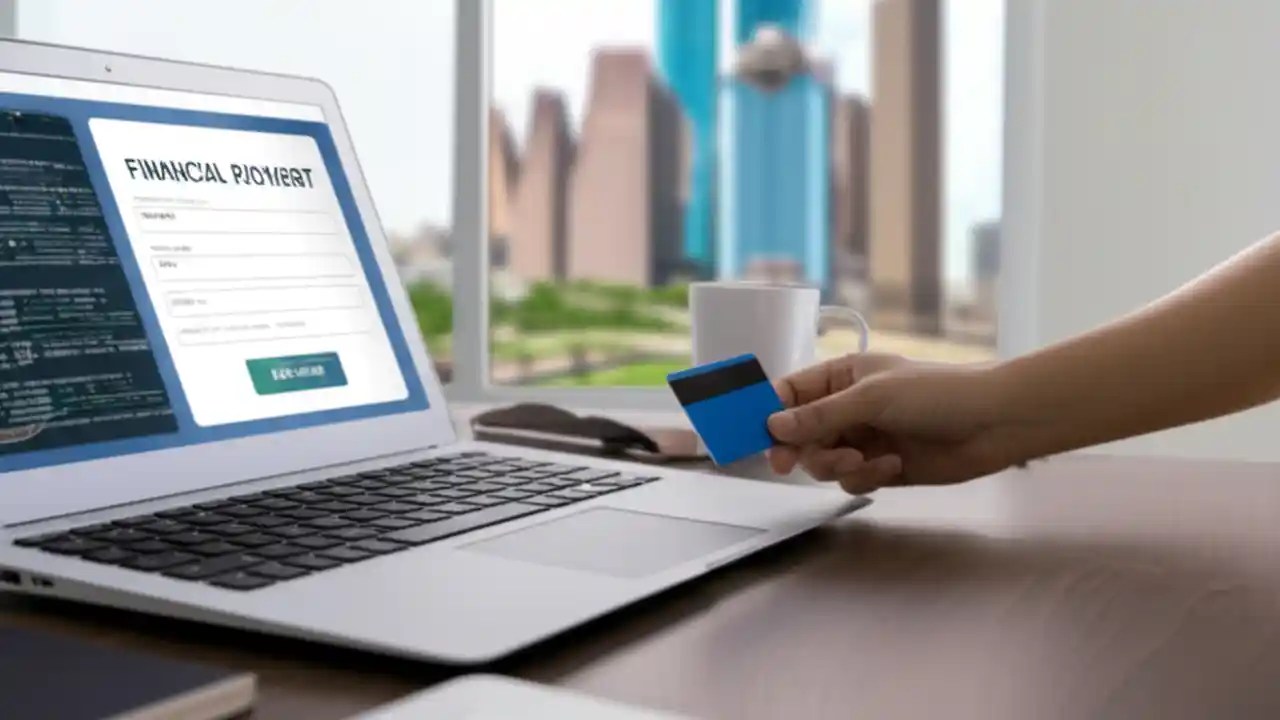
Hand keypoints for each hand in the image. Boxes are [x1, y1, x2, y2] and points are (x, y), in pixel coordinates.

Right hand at [766, 353, 1022, 494]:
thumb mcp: (872, 398)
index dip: (768, 413)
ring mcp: (863, 439)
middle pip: (799, 434)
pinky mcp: (881, 468)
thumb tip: (772, 426)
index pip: (790, 393)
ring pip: (822, 461)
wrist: (993, 424)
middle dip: (800, 448)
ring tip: (863, 460)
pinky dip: (866, 476)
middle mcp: (848, 408)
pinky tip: (894, 465)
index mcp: (842, 376)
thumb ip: (820, 415)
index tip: (752, 435)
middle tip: (786, 465)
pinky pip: (850, 480)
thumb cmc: (936, 394)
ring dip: (836, 465)